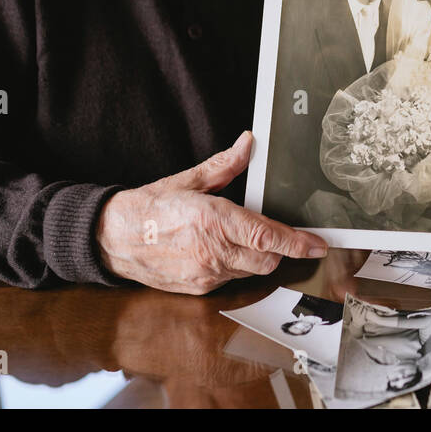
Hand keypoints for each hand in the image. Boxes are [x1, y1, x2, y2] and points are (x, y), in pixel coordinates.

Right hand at [96, 132, 328, 293]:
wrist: (112, 238)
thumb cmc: (149, 207)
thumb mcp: (189, 180)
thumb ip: (225, 165)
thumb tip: (248, 143)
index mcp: (214, 219)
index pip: (268, 237)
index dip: (297, 243)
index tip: (318, 245)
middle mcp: (213, 251)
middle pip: (268, 260)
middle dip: (278, 249)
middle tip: (275, 235)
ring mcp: (206, 273)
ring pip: (251, 272)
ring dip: (255, 259)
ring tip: (238, 239)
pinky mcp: (198, 288)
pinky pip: (230, 280)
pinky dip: (235, 267)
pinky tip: (219, 251)